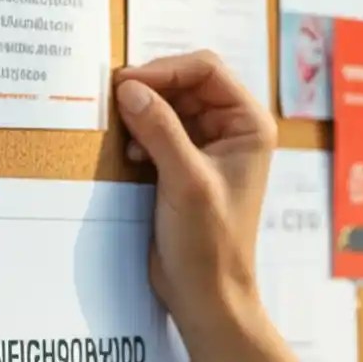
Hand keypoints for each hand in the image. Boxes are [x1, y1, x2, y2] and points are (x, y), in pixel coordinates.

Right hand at [113, 50, 276, 332]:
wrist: (207, 292)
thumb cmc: (211, 242)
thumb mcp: (185, 181)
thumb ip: (160, 129)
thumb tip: (129, 88)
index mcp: (249, 125)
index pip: (205, 69)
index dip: (164, 70)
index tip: (125, 85)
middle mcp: (233, 129)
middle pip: (185, 82)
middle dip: (149, 90)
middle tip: (113, 104)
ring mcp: (209, 145)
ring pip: (168, 104)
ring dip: (141, 113)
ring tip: (124, 137)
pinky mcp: (185, 163)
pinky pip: (158, 129)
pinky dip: (139, 133)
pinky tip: (130, 155)